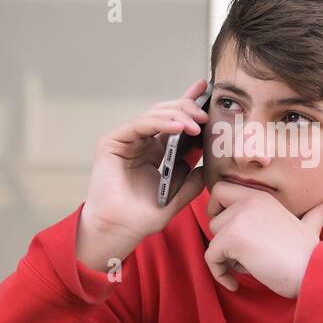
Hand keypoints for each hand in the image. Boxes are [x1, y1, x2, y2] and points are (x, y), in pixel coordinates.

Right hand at [77, 79, 209, 270]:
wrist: (119, 231)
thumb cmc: (142, 217)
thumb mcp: (177, 197)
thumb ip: (192, 181)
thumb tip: (209, 165)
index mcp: (154, 151)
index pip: (174, 122)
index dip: (189, 104)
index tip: (208, 91)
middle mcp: (140, 142)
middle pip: (166, 114)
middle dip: (188, 108)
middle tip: (207, 112)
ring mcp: (126, 140)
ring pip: (155, 115)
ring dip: (179, 116)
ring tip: (197, 123)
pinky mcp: (112, 142)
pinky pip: (140, 125)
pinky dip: (160, 123)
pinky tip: (179, 127)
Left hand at [204, 180, 322, 297]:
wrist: (312, 271)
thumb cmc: (309, 255)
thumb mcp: (310, 227)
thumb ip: (314, 214)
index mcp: (261, 196)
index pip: (220, 189)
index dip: (217, 208)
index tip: (229, 230)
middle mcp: (248, 201)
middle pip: (213, 218)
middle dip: (223, 239)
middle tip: (243, 254)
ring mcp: (238, 218)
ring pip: (212, 238)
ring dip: (226, 257)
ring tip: (251, 265)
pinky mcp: (232, 238)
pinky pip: (210, 258)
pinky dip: (219, 274)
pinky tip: (235, 283)